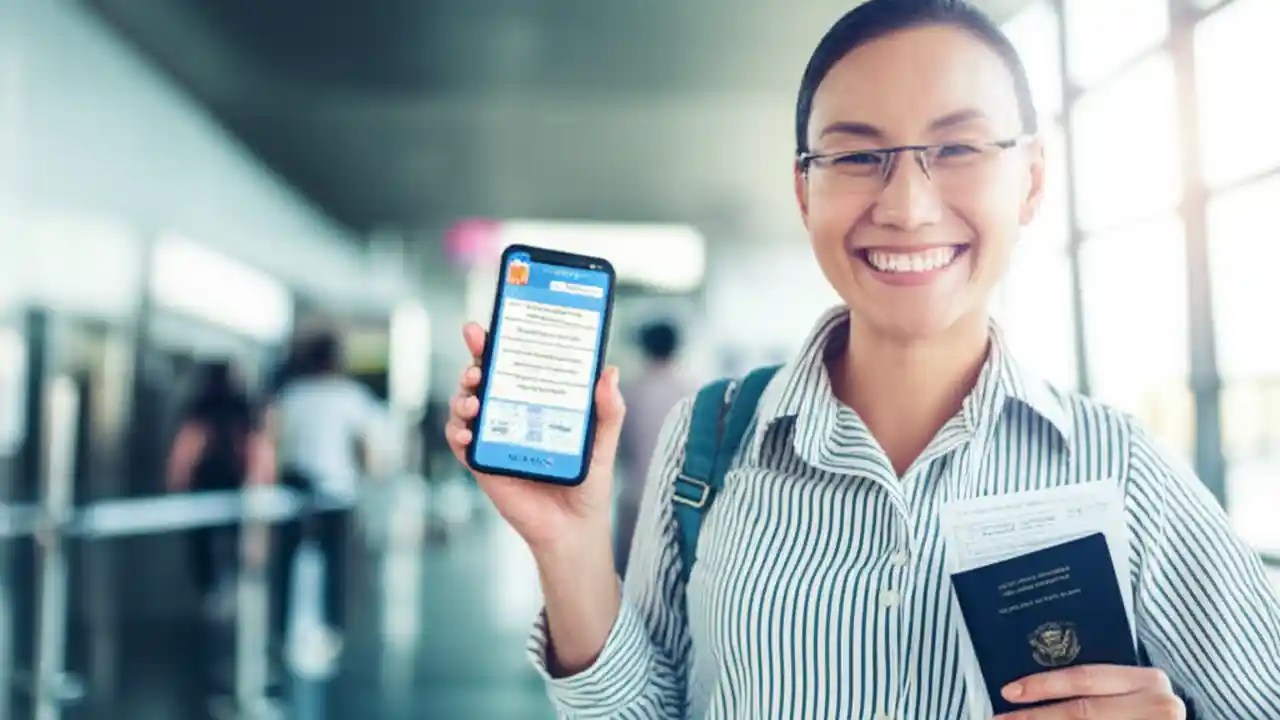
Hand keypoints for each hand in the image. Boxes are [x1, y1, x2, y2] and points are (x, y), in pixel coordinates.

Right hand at [443, 322, 625, 556]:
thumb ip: (608, 409)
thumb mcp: (602, 441)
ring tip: (474, 400)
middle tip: (479, 361)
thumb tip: (609, 372)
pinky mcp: (483, 464)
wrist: (574, 527)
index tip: (483, 327)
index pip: (511, 363)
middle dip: (473, 361)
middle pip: (482, 378)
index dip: (493, 343)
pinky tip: (469, 433)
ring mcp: (493, 437)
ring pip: (464, 406)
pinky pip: (460, 443)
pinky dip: (458, 434)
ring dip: (461, 398)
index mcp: (534, 400)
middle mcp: (509, 413)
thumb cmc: (587, 480)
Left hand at [996, 665, 1184, 719]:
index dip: (1044, 685)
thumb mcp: (1125, 690)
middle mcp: (1158, 705)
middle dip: (1035, 717)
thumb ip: (1092, 684)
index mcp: (1148, 679)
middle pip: (1082, 712)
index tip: (1008, 692)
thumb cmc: (1143, 708)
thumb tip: (1030, 686)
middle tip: (1000, 719)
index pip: (1085, 677)